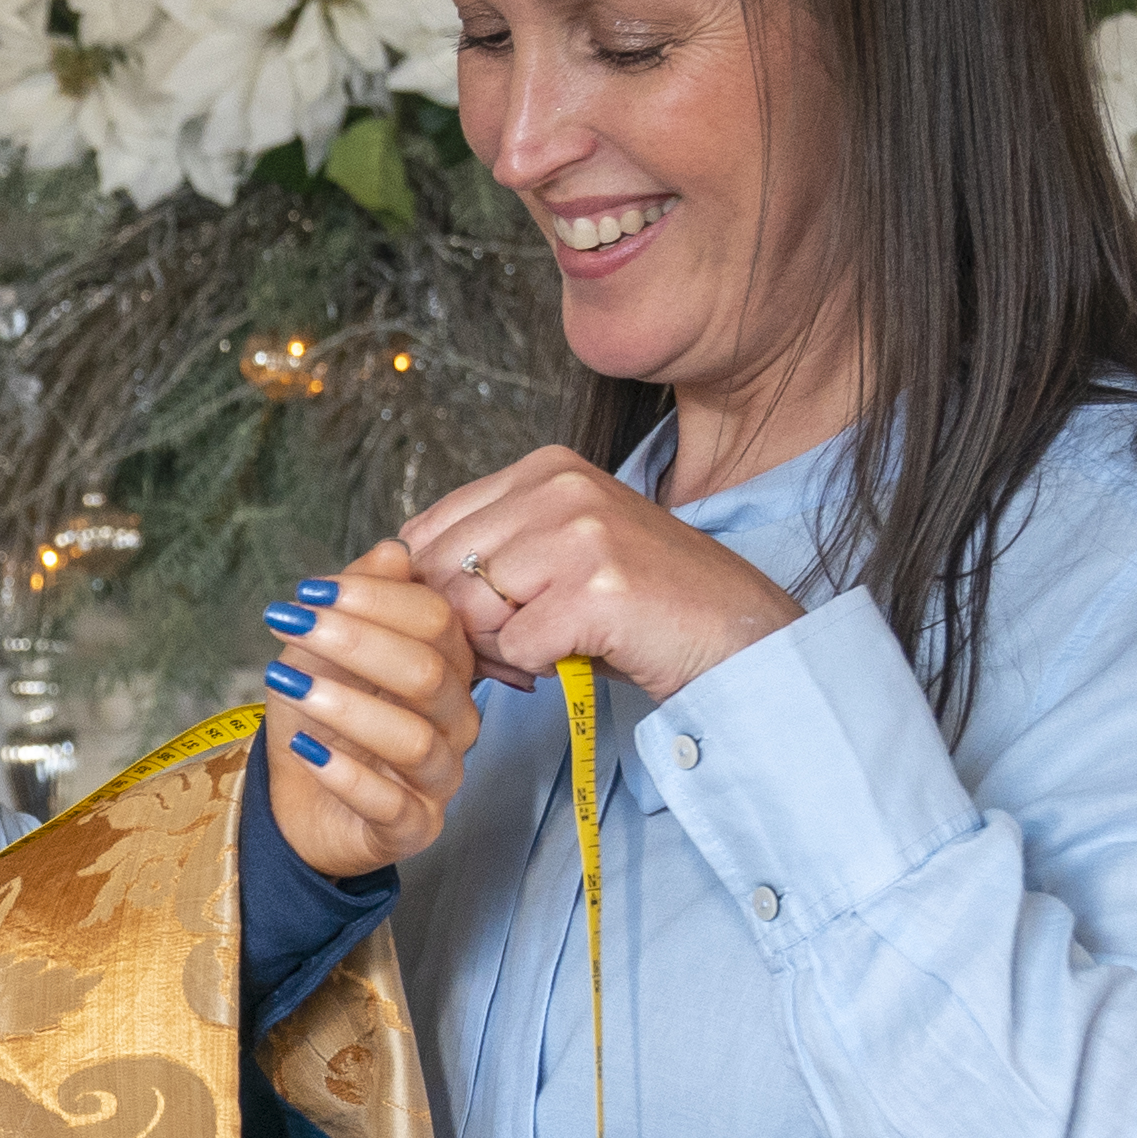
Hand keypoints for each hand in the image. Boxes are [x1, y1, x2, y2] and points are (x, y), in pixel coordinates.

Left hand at [252, 542, 480, 880]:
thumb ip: (359, 601)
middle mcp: (455, 721)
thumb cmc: (319, 720)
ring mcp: (438, 779)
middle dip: (358, 641)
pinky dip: (346, 776)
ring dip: (345, 706)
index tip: (308, 592)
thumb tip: (393, 551)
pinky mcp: (413, 829)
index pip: (436, 620)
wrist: (299, 802)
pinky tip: (305, 751)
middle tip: (291, 623)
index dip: (375, 599)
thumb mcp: (322, 651)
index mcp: (446, 668)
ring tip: (286, 684)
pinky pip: (392, 805)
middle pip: (430, 672)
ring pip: (414, 739)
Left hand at [396, 447, 808, 705]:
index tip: (479, 618)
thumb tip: (395, 574)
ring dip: (498, 649)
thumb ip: (488, 548)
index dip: (436, 590)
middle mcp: (559, 488)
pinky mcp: (595, 588)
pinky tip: (577, 657)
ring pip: (469, 611)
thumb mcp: (560, 551)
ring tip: (549, 649)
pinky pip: (515, 647)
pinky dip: (537, 669)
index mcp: (544, 469)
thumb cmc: (643, 603)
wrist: (740, 633)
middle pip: (440, 572)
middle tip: (516, 647)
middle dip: (463, 626)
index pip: (427, 529)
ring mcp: (578, 533)